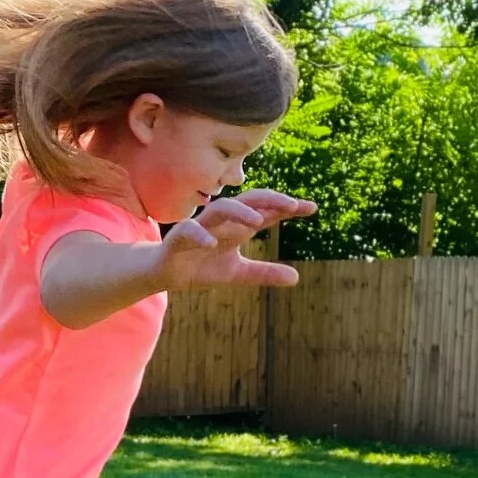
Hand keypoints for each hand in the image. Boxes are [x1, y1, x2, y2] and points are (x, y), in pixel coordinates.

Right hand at [157, 190, 313, 291]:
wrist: (166, 274)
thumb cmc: (202, 266)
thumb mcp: (238, 273)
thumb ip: (265, 272)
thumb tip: (296, 278)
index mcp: (237, 226)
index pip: (266, 210)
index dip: (287, 208)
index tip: (312, 208)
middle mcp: (222, 221)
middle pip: (247, 200)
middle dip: (269, 200)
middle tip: (292, 205)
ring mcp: (201, 226)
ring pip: (220, 209)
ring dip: (239, 211)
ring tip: (257, 221)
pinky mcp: (179, 238)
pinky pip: (189, 231)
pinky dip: (200, 235)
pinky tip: (211, 244)